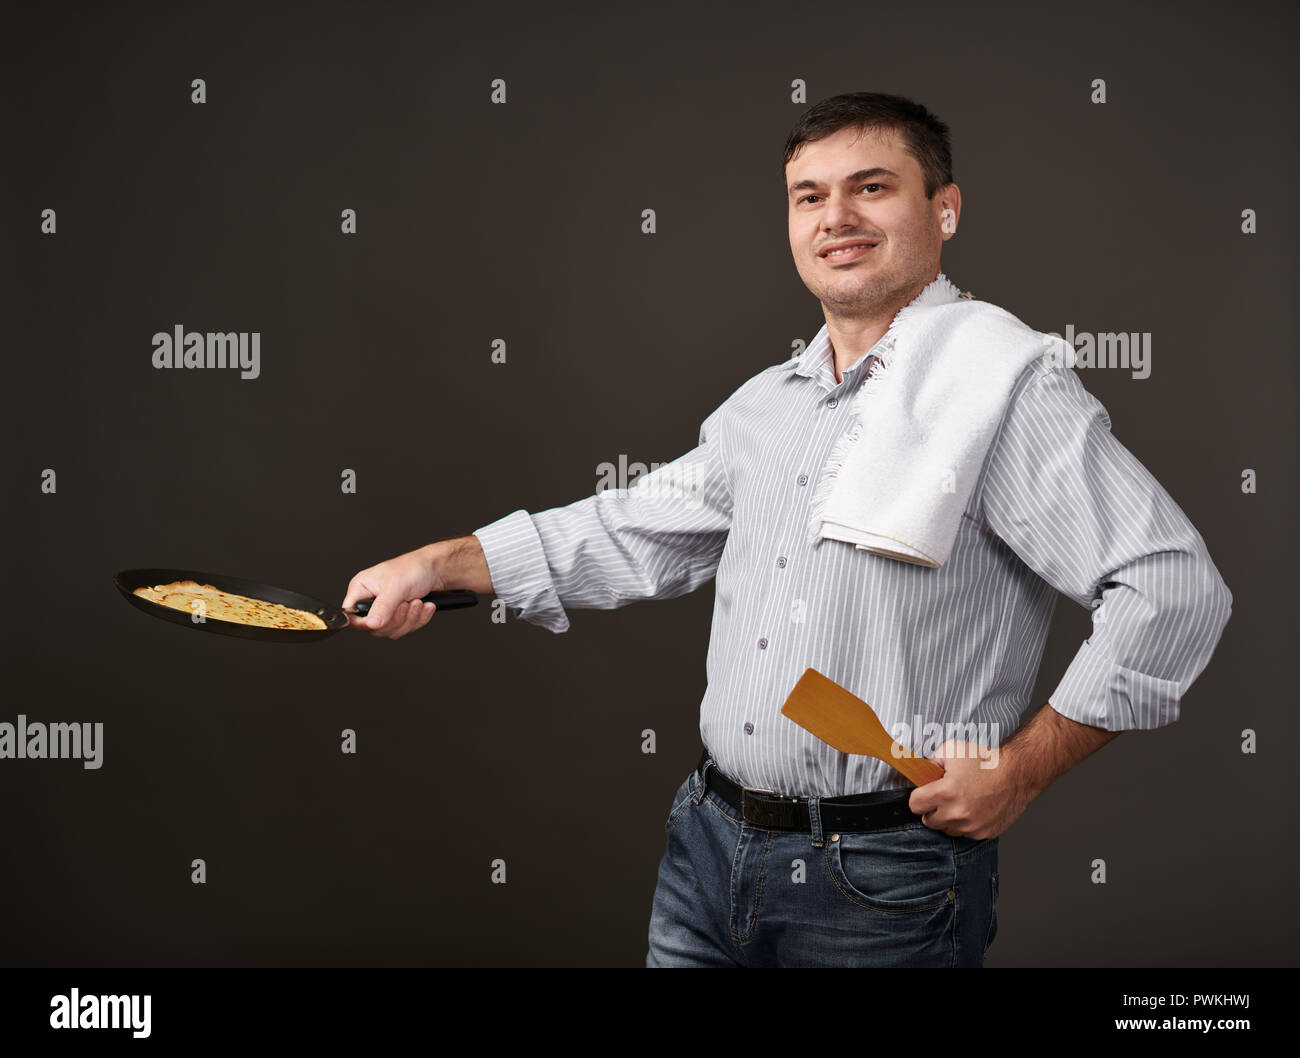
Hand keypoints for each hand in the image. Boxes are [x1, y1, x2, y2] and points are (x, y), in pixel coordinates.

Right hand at [342, 543, 444, 638]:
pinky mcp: (398, 616)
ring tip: (418, 602)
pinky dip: (418, 619)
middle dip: (396, 619)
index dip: (365, 622)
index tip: (382, 619)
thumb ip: (383, 606)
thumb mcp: (396, 585)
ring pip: (391, 631)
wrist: (435, 570)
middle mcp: (370, 601)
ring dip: (410, 619)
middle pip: (374, 628)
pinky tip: (424, 606)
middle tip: (406, 604)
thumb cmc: (413, 568)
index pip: (351, 615)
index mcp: (361, 589)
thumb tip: (371, 624)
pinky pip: (405, 629)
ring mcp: (384, 610)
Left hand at [907, 739, 1034, 839]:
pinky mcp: (983, 833)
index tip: (924, 792)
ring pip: (946, 829)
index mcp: (945, 793)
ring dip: (948, 818)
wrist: (1017, 773)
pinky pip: (965, 833)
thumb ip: (930, 762)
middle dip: (931, 808)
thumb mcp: (952, 750)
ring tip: (959, 801)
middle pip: (928, 821)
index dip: (918, 796)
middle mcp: (957, 813)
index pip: (914, 805)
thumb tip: (919, 771)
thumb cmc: (986, 760)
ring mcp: (971, 826)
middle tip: (942, 796)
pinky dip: (965, 824)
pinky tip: (973, 808)